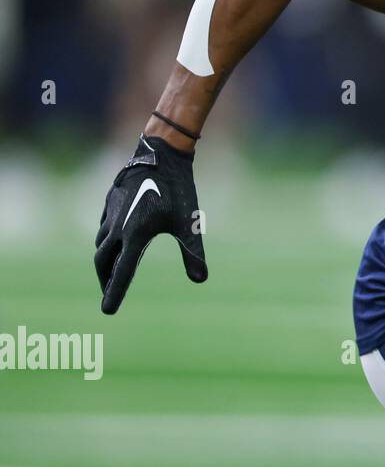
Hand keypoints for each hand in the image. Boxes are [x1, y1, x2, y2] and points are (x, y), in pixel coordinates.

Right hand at [94, 135, 207, 313]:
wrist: (161, 155)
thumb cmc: (178, 190)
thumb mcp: (189, 223)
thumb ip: (193, 253)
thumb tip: (201, 280)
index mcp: (135, 235)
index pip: (122, 272)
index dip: (114, 292)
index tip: (108, 310)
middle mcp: (117, 227)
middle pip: (102, 261)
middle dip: (104, 278)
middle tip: (108, 291)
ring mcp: (110, 213)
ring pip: (101, 243)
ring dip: (104, 259)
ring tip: (111, 269)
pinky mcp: (110, 202)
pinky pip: (103, 227)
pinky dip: (105, 240)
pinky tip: (114, 241)